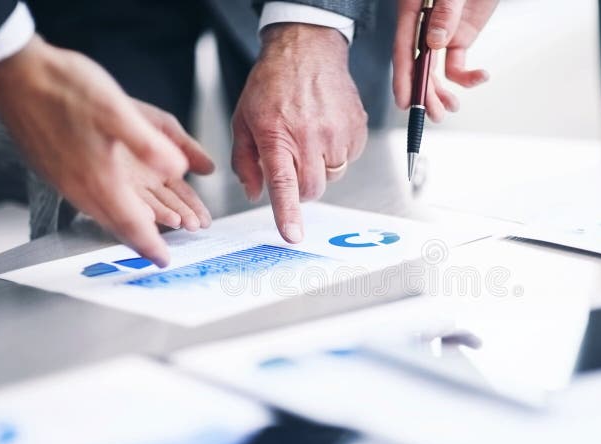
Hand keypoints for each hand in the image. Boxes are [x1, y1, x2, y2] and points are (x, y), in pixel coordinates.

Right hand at [0, 36, 214, 266]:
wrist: (15, 72)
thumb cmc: (65, 88)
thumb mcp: (118, 111)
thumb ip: (151, 145)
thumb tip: (180, 170)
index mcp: (100, 180)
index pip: (132, 226)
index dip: (151, 246)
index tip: (164, 261)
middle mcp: (80, 188)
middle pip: (118, 226)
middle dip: (144, 240)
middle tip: (161, 250)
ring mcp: (65, 180)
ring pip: (102, 214)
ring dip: (126, 224)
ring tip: (146, 229)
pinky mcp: (55, 170)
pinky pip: (87, 201)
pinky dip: (108, 208)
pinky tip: (112, 202)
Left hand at [231, 23, 367, 242]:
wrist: (307, 50)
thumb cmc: (272, 84)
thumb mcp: (243, 120)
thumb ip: (245, 161)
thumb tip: (255, 193)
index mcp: (277, 136)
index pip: (284, 184)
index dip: (288, 213)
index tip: (293, 236)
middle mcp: (310, 136)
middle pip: (313, 190)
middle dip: (302, 188)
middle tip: (293, 165)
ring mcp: (337, 133)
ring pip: (332, 176)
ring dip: (320, 168)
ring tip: (309, 139)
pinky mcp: (356, 129)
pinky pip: (348, 159)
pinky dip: (336, 153)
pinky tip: (324, 130)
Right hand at [393, 0, 498, 120]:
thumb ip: (445, 12)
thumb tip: (435, 41)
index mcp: (413, 11)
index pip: (404, 50)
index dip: (403, 78)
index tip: (404, 102)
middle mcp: (423, 27)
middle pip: (418, 66)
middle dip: (424, 92)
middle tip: (434, 114)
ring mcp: (442, 34)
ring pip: (435, 71)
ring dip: (441, 93)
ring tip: (450, 109)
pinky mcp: (459, 37)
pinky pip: (457, 64)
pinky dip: (467, 77)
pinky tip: (480, 77)